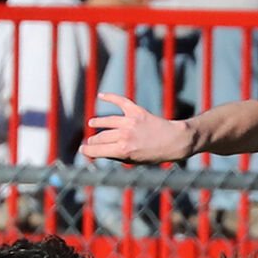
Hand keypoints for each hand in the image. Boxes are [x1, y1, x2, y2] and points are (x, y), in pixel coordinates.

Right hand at [81, 93, 195, 163]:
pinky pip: (121, 101)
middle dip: (93, 141)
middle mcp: (124, 136)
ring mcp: (130, 122)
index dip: (86, 151)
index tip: (83, 150)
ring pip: (107, 121)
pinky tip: (101, 95)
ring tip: (92, 123)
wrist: (175, 142)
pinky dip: (110, 97)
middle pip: (100, 137)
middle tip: (91, 142)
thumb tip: (100, 151)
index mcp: (122, 151)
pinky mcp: (137, 112)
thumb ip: (116, 155)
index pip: (96, 150)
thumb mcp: (134, 161)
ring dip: (97, 122)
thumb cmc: (155, 155)